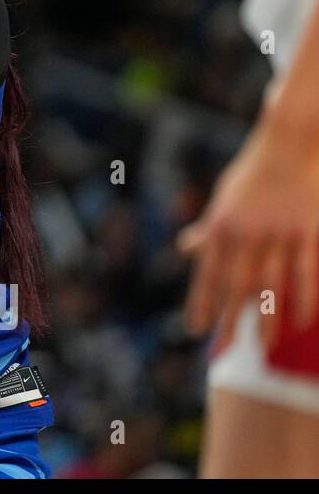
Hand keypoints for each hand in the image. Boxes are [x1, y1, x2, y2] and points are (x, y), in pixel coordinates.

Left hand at [178, 115, 318, 347]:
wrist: (289, 141)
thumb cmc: (254, 172)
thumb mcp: (224, 198)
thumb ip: (209, 228)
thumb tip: (186, 247)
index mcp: (222, 225)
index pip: (207, 273)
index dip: (201, 302)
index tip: (196, 330)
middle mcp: (247, 232)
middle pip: (236, 286)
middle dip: (230, 321)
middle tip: (224, 352)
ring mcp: (279, 232)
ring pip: (272, 285)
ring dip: (268, 319)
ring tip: (265, 348)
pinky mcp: (309, 230)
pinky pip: (306, 272)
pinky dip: (304, 298)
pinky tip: (303, 322)